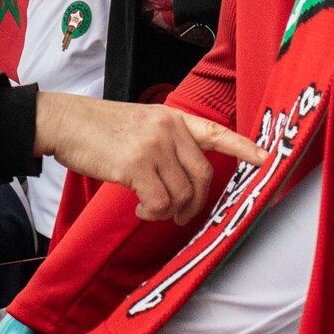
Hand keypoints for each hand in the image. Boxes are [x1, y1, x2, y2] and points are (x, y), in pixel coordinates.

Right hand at [33, 93, 265, 224]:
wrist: (65, 123)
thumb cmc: (99, 129)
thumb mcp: (141, 123)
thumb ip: (166, 142)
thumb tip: (183, 178)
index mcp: (173, 118)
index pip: (216, 133)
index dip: (244, 148)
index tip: (268, 160)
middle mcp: (169, 129)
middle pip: (203, 176)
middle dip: (195, 203)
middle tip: (178, 215)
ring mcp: (154, 146)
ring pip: (181, 194)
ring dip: (167, 211)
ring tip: (147, 208)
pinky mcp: (136, 164)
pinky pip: (159, 202)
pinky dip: (151, 213)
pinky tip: (138, 208)